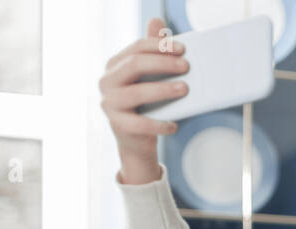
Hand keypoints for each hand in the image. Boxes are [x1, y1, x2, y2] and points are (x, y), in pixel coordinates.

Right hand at [100, 17, 189, 183]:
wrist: (137, 141)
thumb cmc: (146, 105)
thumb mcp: (150, 78)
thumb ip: (153, 53)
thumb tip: (157, 20)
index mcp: (116, 65)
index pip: (137, 48)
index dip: (159, 46)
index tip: (183, 49)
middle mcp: (107, 81)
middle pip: (135, 65)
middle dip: (163, 64)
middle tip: (187, 67)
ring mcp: (109, 103)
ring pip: (136, 93)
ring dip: (163, 90)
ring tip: (185, 89)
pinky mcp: (118, 125)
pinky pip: (139, 124)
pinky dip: (159, 124)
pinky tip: (174, 125)